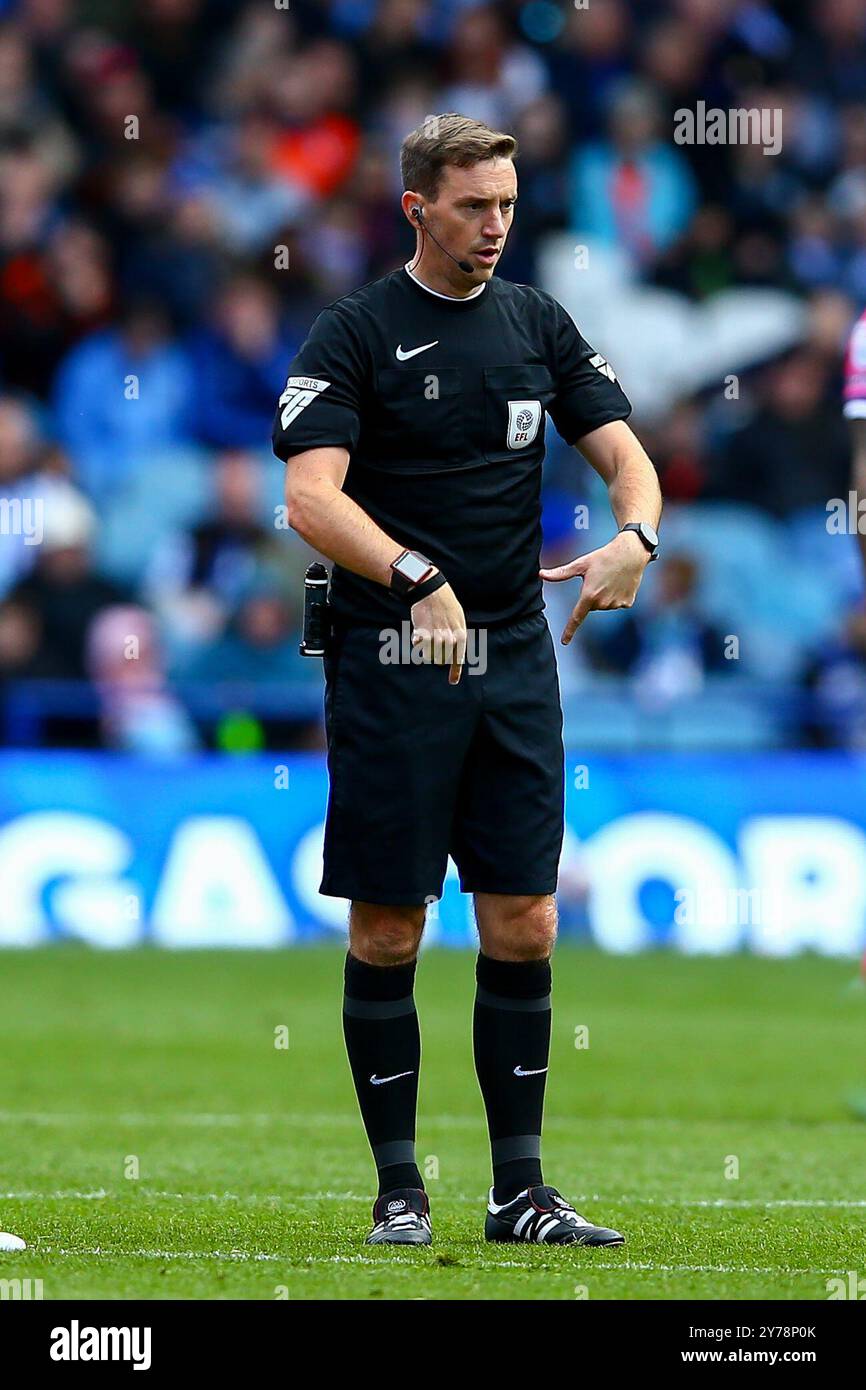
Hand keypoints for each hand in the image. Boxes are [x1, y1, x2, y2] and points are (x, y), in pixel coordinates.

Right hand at [410, 580, 466, 683]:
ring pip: (429, 656)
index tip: (452, 682)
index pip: (457, 660)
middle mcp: (450, 639)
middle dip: (437, 655)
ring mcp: (436, 637)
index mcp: (461, 637)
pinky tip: (418, 637)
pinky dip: (418, 644)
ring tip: (427, 637)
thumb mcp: (458, 622)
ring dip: (427, 650)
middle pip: (441, 660)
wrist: (432, 592)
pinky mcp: (422, 634)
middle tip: (435, 642)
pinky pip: (419, 647)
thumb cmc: (446, 607)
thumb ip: (457, 639)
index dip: (455, 672)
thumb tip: (455, 658)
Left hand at [540, 530, 650, 644]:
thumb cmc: (603, 557)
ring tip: (611, 578)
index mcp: (589, 595)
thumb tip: (541, 574)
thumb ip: (561, 573)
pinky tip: (620, 583)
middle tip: (599, 579)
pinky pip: (617, 604)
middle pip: (591, 606)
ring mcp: (616, 604)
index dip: (569, 631)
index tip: (564, 642)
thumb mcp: (581, 564)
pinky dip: (617, 595)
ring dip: (605, 596)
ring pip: (604, 605)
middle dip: (592, 596)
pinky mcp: (627, 603)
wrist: (630, 553)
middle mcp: (603, 603)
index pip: (576, 618)